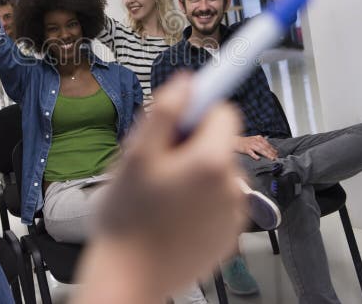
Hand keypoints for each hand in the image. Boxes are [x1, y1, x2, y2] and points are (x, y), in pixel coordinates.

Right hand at [86, 74, 246, 297]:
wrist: (129, 279)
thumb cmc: (127, 221)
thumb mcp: (135, 155)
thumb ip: (165, 112)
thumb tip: (186, 82)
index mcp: (211, 161)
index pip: (223, 110)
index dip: (198, 107)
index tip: (193, 99)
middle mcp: (232, 185)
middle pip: (219, 141)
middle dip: (191, 142)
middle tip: (156, 161)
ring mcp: (234, 212)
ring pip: (217, 170)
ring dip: (193, 172)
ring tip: (160, 193)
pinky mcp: (229, 233)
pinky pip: (217, 199)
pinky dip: (199, 199)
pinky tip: (171, 214)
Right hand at [233, 134, 277, 159]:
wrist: (235, 141)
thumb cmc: (246, 141)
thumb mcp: (254, 139)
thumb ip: (262, 142)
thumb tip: (270, 146)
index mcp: (258, 138)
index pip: (267, 144)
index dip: (273, 149)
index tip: (277, 154)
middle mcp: (255, 141)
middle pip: (265, 147)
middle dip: (271, 152)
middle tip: (276, 157)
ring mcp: (250, 145)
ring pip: (260, 150)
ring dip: (266, 154)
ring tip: (271, 158)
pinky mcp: (246, 149)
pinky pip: (251, 153)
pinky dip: (255, 155)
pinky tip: (258, 158)